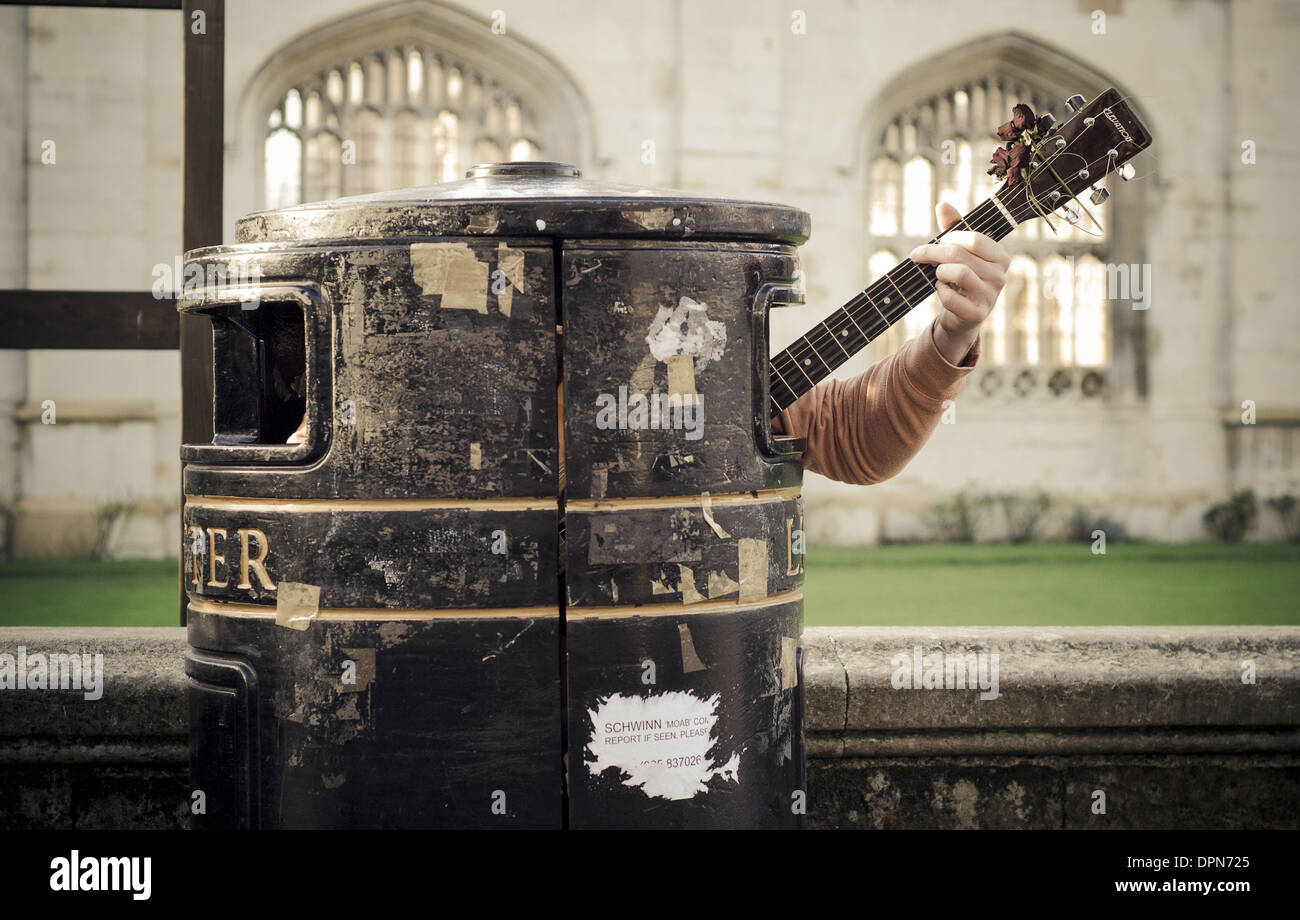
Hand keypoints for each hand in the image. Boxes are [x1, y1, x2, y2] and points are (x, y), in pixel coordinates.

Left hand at [908, 201, 1009, 364]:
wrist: (961, 318)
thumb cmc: (959, 280)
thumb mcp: (959, 253)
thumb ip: (952, 229)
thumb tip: (942, 204)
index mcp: (1001, 258)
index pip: (975, 239)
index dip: (950, 237)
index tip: (937, 242)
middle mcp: (1000, 277)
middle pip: (960, 254)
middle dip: (933, 253)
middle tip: (918, 255)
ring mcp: (990, 297)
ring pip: (958, 273)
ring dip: (939, 273)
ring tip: (938, 275)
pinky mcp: (976, 314)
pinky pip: (951, 297)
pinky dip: (940, 292)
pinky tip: (942, 291)